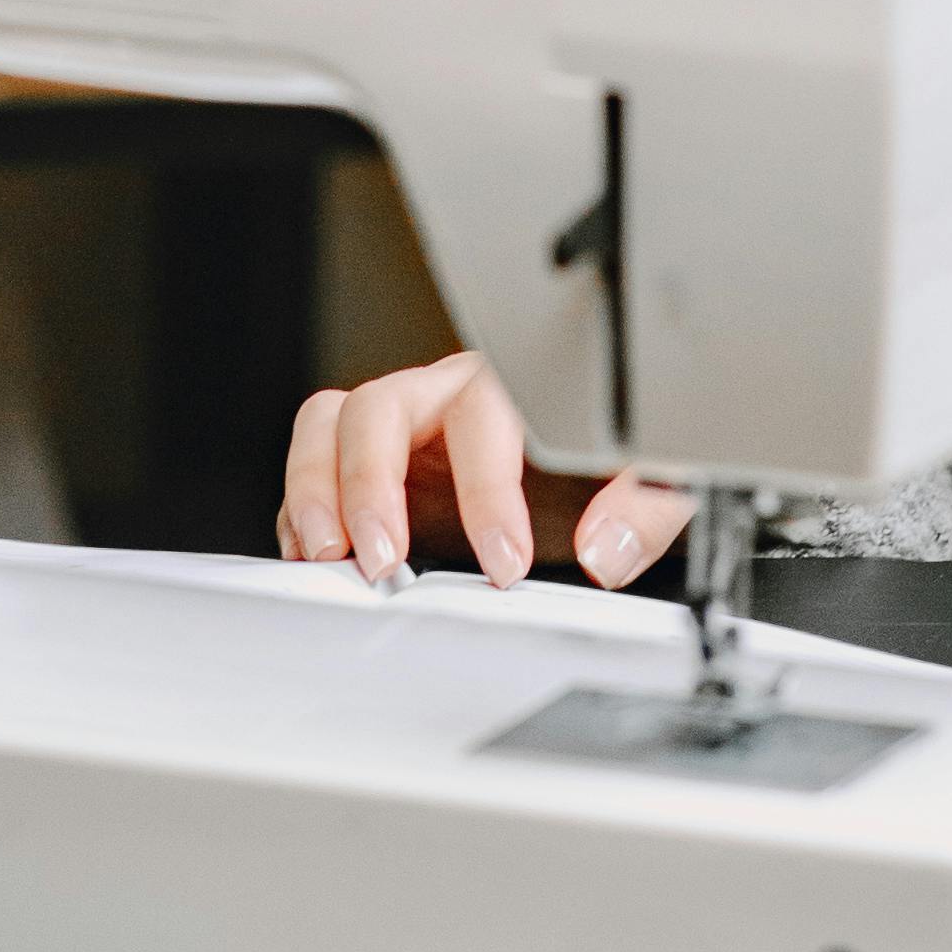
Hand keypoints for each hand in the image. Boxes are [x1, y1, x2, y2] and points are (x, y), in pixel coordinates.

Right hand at [277, 346, 690, 591]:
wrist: (587, 476)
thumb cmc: (607, 464)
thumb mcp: (651, 476)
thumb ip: (641, 506)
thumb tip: (605, 547)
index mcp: (508, 388)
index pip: (479, 419)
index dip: (485, 491)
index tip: (504, 564)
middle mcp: (440, 399)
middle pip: (376, 407)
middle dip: (369, 482)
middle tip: (384, 558)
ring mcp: (398, 435)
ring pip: (328, 427)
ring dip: (317, 489)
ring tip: (329, 556)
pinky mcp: (367, 478)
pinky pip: (313, 476)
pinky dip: (301, 514)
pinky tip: (317, 559)